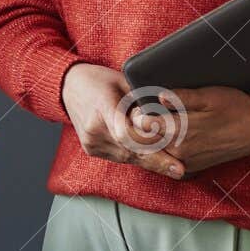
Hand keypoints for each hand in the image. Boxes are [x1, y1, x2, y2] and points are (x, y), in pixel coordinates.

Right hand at [61, 63, 184, 179]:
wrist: (69, 88)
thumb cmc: (100, 81)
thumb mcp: (124, 81)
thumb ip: (144, 99)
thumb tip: (169, 112)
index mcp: (103, 109)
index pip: (127, 135)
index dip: (150, 147)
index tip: (170, 157)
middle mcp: (94, 130)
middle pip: (130, 151)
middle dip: (157, 161)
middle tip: (179, 169)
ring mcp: (91, 143)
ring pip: (127, 158)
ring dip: (149, 161)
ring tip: (172, 166)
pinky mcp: (91, 149)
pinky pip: (119, 157)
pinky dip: (136, 157)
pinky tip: (153, 159)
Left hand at [137, 86, 249, 176]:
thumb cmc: (235, 108)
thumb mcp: (209, 96)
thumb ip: (181, 98)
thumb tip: (159, 96)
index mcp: (180, 131)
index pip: (142, 124)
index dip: (137, 111)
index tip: (140, 102)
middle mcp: (179, 151)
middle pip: (143, 140)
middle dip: (138, 126)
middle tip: (142, 110)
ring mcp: (185, 162)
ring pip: (153, 151)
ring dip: (148, 138)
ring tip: (155, 121)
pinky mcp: (191, 167)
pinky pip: (166, 158)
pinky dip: (160, 148)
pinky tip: (165, 135)